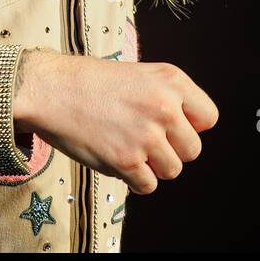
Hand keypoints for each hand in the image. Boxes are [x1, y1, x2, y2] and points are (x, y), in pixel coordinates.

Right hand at [13, 47, 218, 194]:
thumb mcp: (140, 74)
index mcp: (171, 80)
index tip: (172, 126)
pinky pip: (148, 185)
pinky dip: (135, 179)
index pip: (209, 117)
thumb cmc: (90, 81)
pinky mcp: (126, 160)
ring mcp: (146, 135)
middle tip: (144, 138)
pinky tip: (118, 158)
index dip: (191, 126)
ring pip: (172, 171)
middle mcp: (164, 107)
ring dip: (152, 165)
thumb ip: (168, 98)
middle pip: (192, 150)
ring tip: (127, 145)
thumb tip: (188, 133)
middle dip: (171, 150)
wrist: (50, 89)